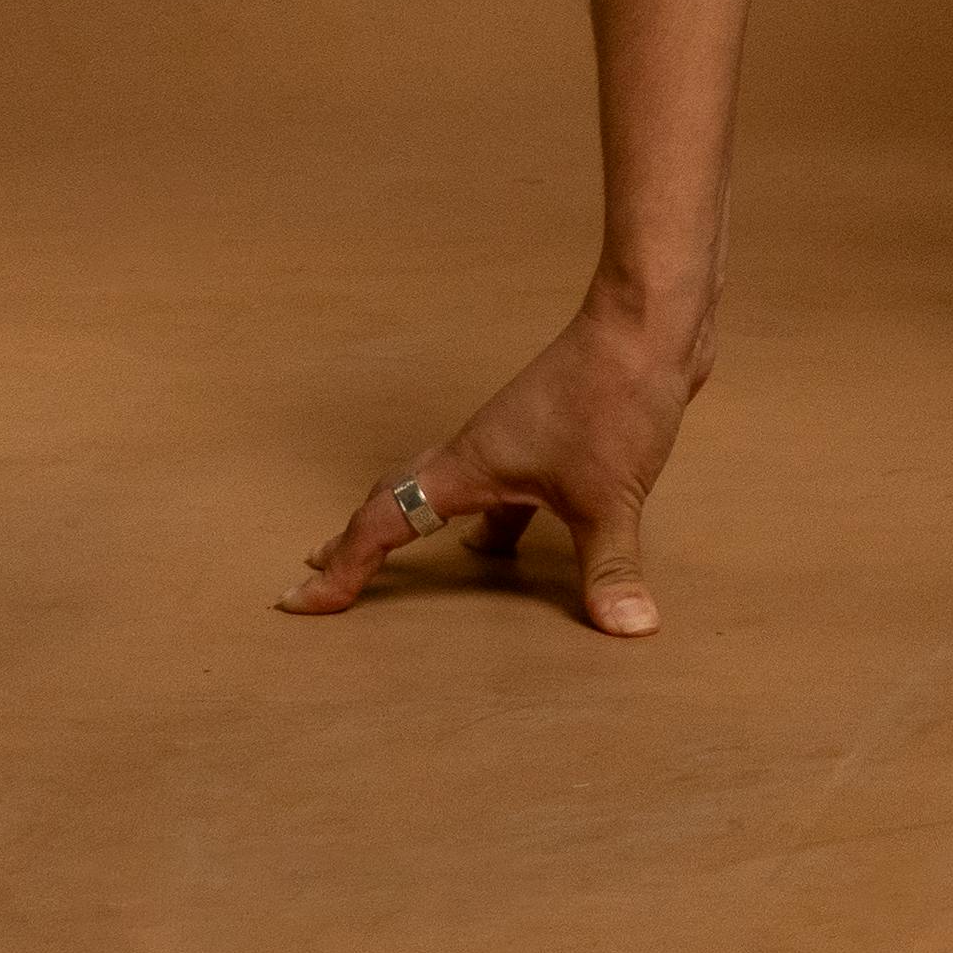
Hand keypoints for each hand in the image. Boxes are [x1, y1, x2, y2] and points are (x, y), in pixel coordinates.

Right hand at [286, 299, 700, 636]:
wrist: (651, 322)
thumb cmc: (614, 397)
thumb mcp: (609, 497)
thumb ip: (609, 567)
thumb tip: (628, 630)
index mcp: (467, 468)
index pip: (381, 524)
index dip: (341, 568)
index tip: (301, 602)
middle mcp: (480, 452)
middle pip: (398, 496)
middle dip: (360, 537)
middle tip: (323, 568)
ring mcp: (517, 439)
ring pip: (453, 490)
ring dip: (430, 524)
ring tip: (425, 563)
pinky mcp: (557, 434)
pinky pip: (505, 486)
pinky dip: (496, 516)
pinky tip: (523, 533)